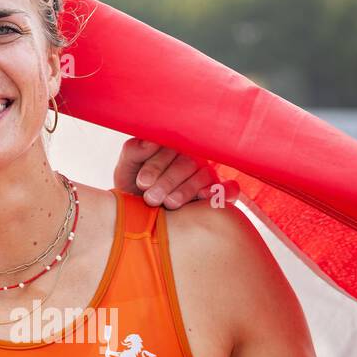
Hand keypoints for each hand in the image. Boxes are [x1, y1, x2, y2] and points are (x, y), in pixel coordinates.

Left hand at [113, 139, 238, 208]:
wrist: (141, 214)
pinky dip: (223, 192)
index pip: (168, 149)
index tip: (141, 183)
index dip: (156, 165)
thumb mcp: (126, 168)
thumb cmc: (133, 187)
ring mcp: (205, 175)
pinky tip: (205, 198)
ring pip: (204, 176)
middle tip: (151, 199)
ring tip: (169, 204)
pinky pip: (229, 189)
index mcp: (169, 147)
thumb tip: (151, 142)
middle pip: (187, 163)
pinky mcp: (219, 192)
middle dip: (167, 182)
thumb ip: (134, 151)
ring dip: (186, 190)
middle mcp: (190, 158)